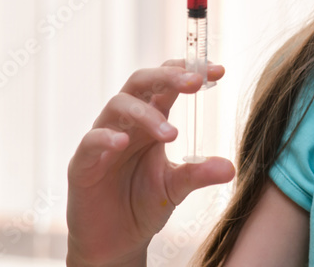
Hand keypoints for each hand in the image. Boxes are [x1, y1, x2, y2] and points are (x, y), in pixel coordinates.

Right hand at [66, 60, 234, 265]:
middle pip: (142, 82)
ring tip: (170, 133)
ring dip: (146, 113)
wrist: (115, 243)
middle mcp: (127, 123)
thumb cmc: (143, 204)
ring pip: (118, 104)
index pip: (167, 83)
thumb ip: (199, 173)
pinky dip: (107, 137)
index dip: (189, 71)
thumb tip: (231, 168)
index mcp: (151, 121)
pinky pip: (91, 140)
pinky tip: (124, 143)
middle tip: (195, 82)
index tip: (219, 71)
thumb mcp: (176, 187)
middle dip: (168, 76)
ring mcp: (103, 139)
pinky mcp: (83, 163)